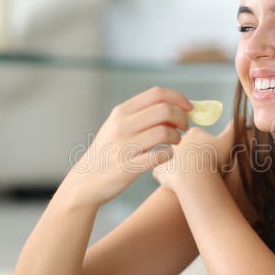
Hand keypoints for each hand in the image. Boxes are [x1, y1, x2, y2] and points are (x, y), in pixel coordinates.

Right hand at [67, 86, 192, 205]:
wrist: (86, 181)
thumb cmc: (109, 152)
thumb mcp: (117, 126)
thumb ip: (141, 115)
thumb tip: (177, 107)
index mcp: (121, 112)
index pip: (157, 94)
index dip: (179, 98)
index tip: (189, 108)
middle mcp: (122, 125)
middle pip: (165, 110)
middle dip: (182, 118)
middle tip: (184, 127)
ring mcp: (124, 146)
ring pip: (165, 132)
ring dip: (177, 137)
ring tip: (174, 142)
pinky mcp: (128, 167)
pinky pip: (161, 155)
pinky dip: (169, 154)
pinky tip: (166, 156)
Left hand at [152, 120, 233, 192]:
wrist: (195, 178)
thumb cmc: (214, 159)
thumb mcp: (229, 141)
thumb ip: (235, 128)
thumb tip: (242, 115)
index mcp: (193, 133)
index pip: (198, 135)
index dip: (205, 145)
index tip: (211, 155)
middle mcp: (176, 141)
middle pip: (184, 146)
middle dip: (190, 154)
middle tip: (201, 167)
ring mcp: (166, 156)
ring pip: (171, 157)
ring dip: (176, 164)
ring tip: (187, 176)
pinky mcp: (160, 171)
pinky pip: (161, 172)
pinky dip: (165, 177)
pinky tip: (173, 183)